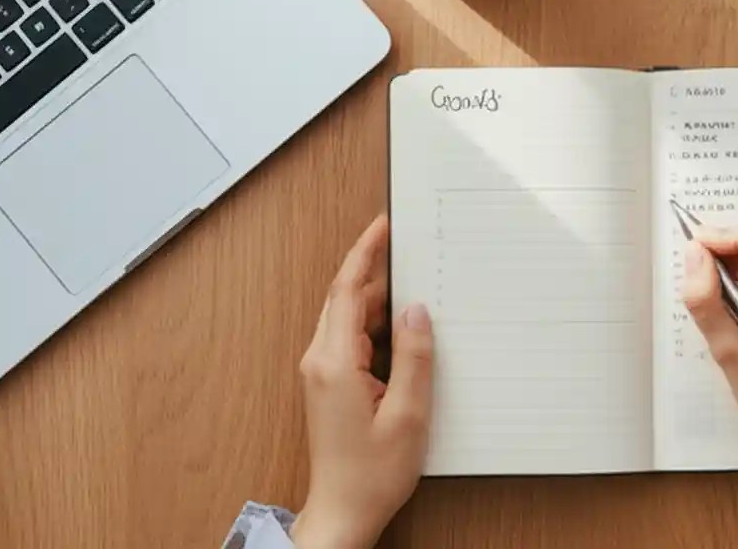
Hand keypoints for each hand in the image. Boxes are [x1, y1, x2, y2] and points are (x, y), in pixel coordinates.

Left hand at [291, 216, 433, 548]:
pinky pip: (349, 336)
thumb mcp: (408, 414)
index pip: (348, 290)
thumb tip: (417, 310)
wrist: (342, 513)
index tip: (382, 224)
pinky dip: (372, 319)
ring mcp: (320, 372)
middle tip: (406, 242)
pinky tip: (398, 319)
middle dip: (373, 265)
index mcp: (334, 363)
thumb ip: (413, 356)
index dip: (366, 252)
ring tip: (410, 275)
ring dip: (375, 294)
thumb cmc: (371, 474)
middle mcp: (320, 361)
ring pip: (347, 316)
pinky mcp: (328, 383)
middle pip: (345, 297)